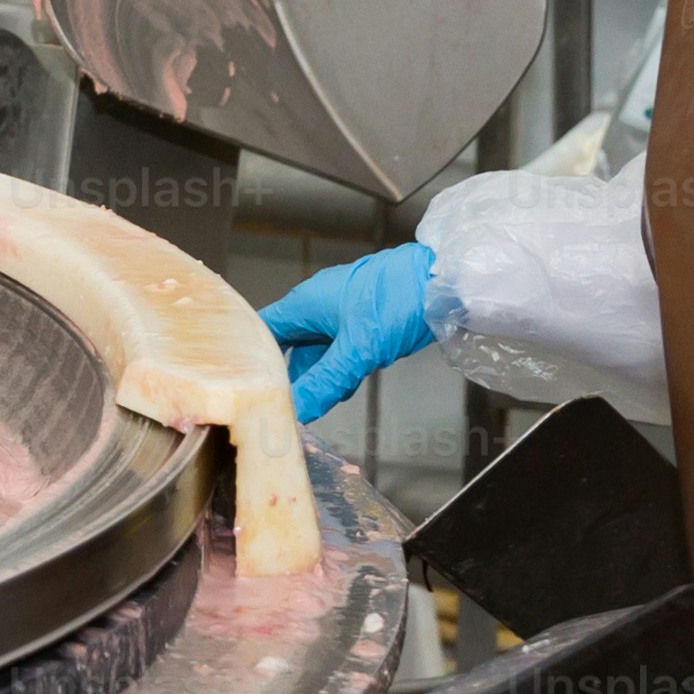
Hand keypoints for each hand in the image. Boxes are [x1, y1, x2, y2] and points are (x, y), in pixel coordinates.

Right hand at [261, 244, 438, 421]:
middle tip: (286, 406)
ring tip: (316, 402)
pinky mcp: (361, 321)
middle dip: (289, 376)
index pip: (261, 331)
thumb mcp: (359, 349)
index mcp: (305, 303)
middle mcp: (317, 305)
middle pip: (287, 346)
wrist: (446, 283)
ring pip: (315, 350)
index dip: (251, 359)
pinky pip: (337, 349)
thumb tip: (299, 409)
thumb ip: (326, 381)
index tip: (248, 387)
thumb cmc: (399, 299)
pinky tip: (342, 389)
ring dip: (316, 376)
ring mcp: (340, 312)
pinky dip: (336, 369)